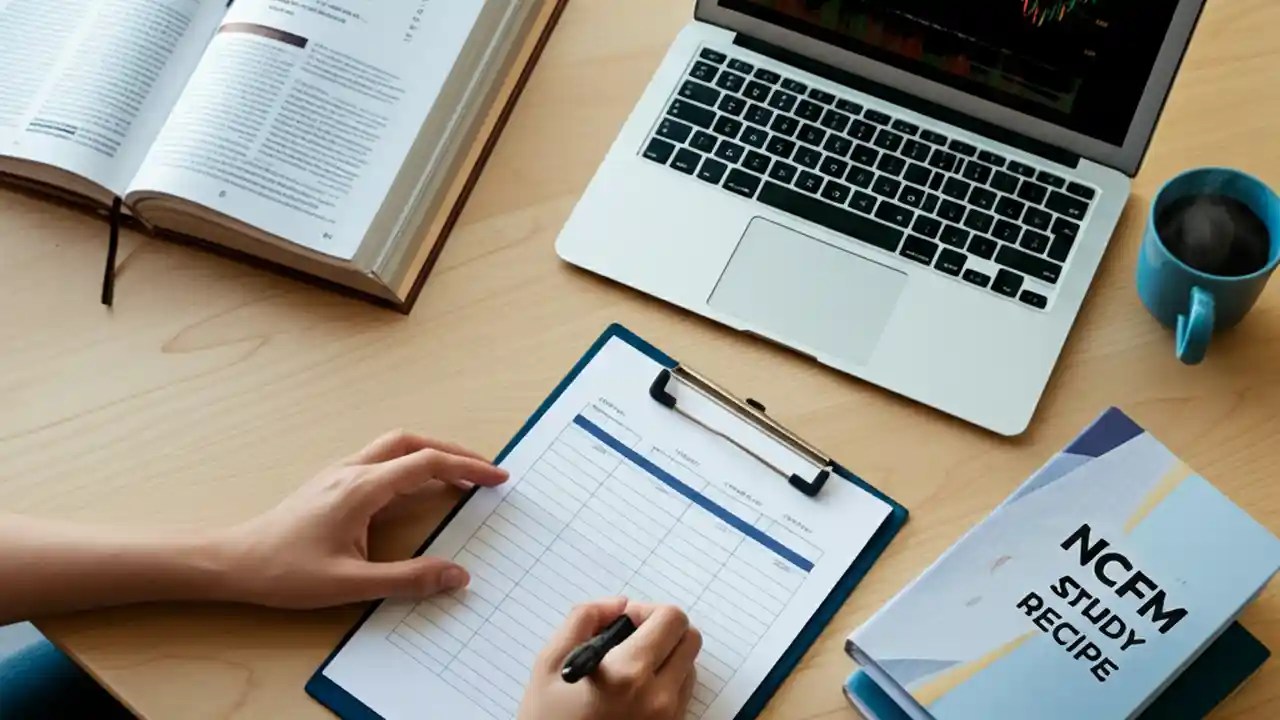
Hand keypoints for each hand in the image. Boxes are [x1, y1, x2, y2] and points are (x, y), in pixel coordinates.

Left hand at [220, 431, 507, 608]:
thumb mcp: (350, 584)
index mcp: (362, 488)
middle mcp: (353, 470)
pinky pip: (381, 459)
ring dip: (431, 453)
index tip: (498, 479)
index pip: (427, 464)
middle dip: (455, 453)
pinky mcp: (332, 481)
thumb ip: (408, 579)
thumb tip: (457, 575)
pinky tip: (415, 487)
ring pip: (395, 446)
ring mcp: (340, 472)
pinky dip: (410, 463)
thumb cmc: (286, 572)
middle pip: (414, 442)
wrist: (235, 562)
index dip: (468, 469)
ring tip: (458, 475)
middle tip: (485, 471)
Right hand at [518, 598, 701, 719]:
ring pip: (689, 666)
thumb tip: (618, 603)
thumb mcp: (548, 664)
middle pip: (690, 639)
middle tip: (630, 639)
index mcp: (629, 673)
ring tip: (628, 669)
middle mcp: (659, 697)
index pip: (671, 619)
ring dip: (666, 656)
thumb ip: (583, 619)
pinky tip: (632, 691)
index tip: (623, 622)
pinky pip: (683, 694)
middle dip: (663, 630)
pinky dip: (666, 682)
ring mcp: (669, 719)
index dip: (648, 610)